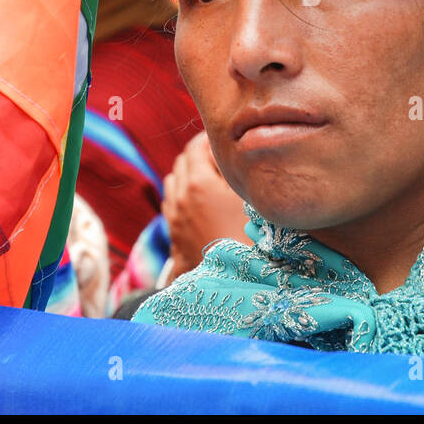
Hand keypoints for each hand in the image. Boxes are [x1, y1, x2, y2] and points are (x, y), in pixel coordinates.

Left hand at [162, 131, 250, 277]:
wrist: (236, 284)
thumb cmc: (251, 240)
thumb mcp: (251, 199)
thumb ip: (237, 171)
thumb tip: (231, 155)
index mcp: (198, 184)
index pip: (195, 147)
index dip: (209, 139)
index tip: (224, 141)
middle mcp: (179, 199)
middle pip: (181, 163)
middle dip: (198, 156)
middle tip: (219, 159)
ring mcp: (174, 219)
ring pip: (173, 184)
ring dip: (187, 176)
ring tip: (210, 181)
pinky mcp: (174, 236)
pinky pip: (172, 205)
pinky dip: (182, 196)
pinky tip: (202, 205)